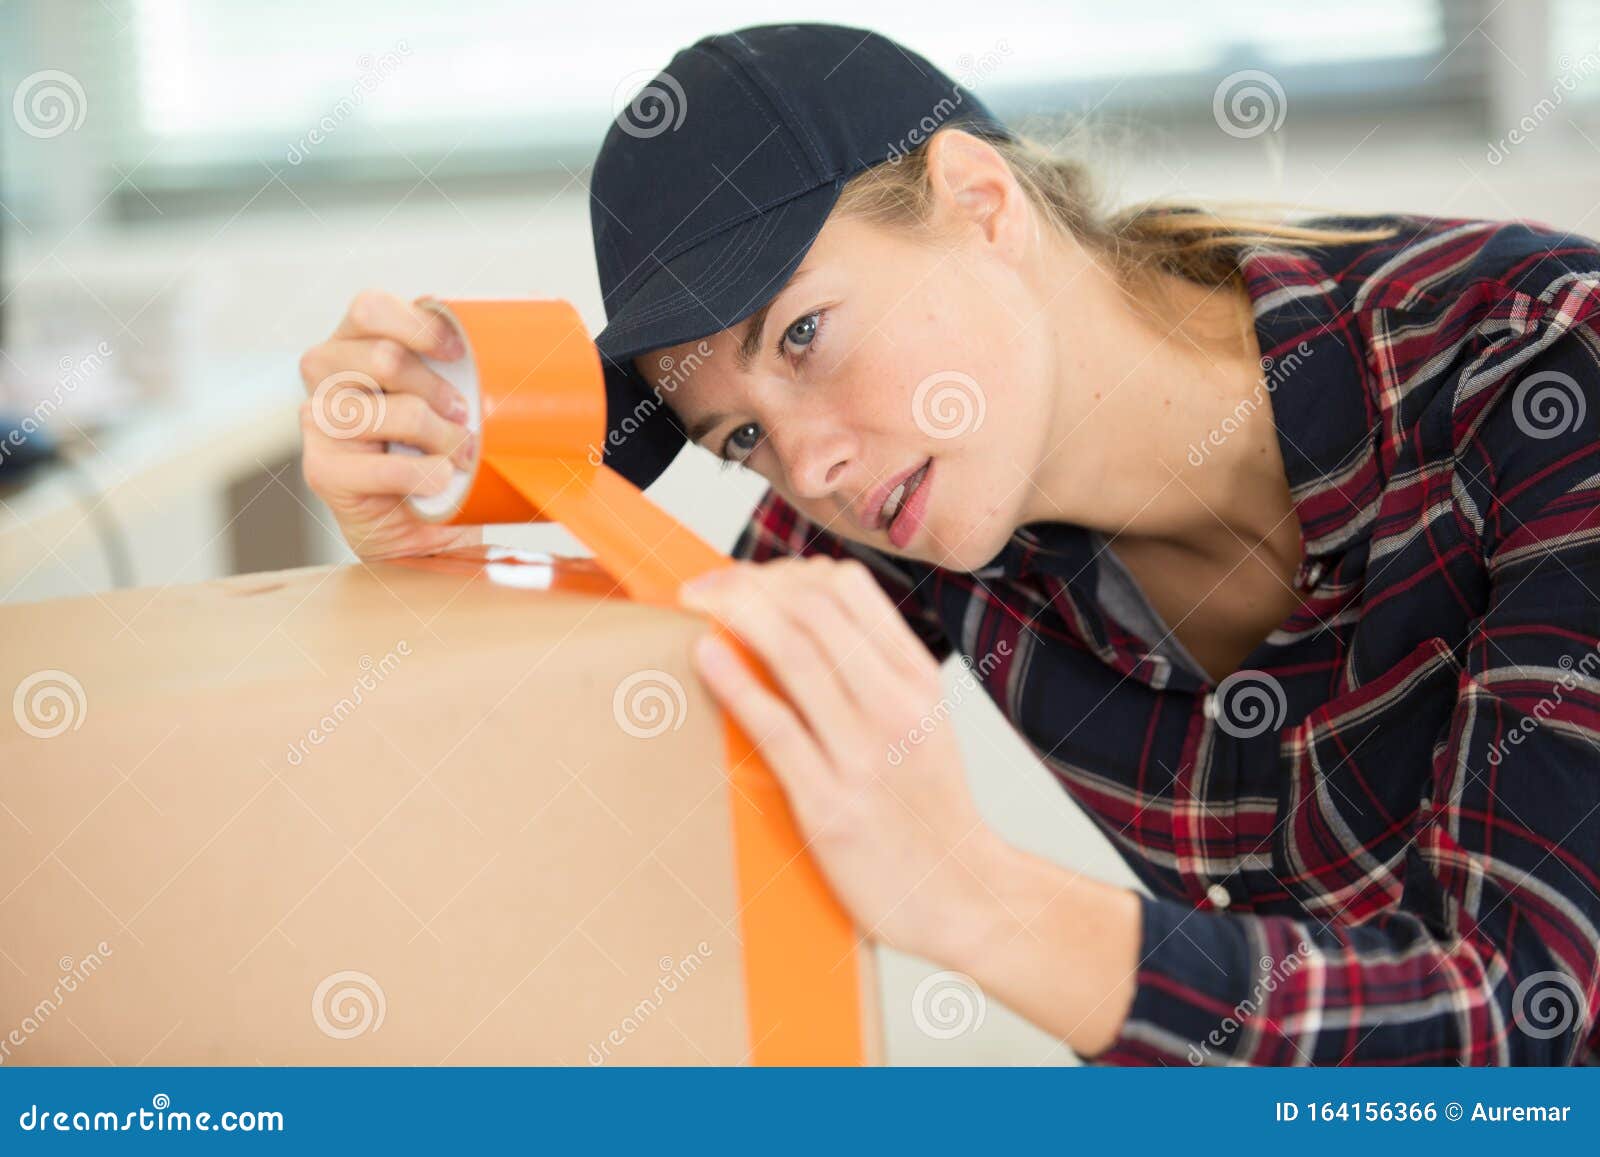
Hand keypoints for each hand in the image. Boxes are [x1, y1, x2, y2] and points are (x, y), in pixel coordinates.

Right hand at [298, 289, 484, 560]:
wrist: (420, 524)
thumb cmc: (435, 448)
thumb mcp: (449, 393)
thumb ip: (463, 356)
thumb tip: (530, 309)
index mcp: (356, 341)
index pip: (370, 308)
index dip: (417, 325)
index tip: (456, 351)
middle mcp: (328, 374)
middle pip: (384, 357)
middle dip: (438, 391)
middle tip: (461, 415)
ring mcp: (319, 420)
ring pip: (392, 411)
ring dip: (440, 437)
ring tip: (457, 455)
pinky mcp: (322, 468)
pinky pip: (384, 467)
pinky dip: (424, 475)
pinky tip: (439, 480)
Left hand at [678, 556, 1009, 966]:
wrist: (958, 895)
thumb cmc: (926, 808)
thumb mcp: (922, 720)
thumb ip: (874, 669)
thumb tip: (801, 614)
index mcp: (917, 681)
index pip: (850, 589)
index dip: (787, 569)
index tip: (747, 577)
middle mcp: (895, 709)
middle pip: (814, 611)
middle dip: (749, 584)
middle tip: (705, 586)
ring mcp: (864, 758)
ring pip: (796, 656)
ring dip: (736, 614)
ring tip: (697, 603)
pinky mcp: (831, 807)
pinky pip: (776, 730)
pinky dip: (736, 682)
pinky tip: (705, 654)